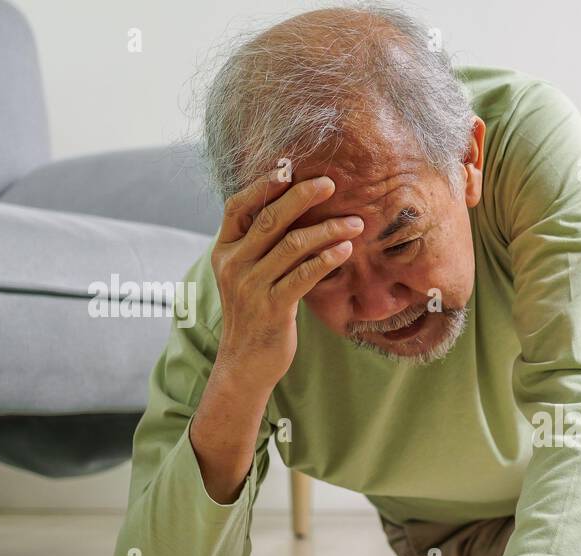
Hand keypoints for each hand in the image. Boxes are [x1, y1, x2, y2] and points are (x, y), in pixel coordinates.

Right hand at [209, 171, 364, 390]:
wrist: (245, 362)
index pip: (237, 206)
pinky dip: (326, 259)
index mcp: (224, 250)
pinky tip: (345, 249)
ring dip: (328, 230)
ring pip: (292, 246)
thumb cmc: (255, 312)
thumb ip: (260, 244)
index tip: (289, 168)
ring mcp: (250, 286)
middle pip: (269, 219)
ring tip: (355, 223)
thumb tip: (290, 207)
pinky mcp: (272, 308)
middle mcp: (233, 264)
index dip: (262, 185)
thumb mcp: (247, 274)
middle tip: (331, 184)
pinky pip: (303, 276)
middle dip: (302, 197)